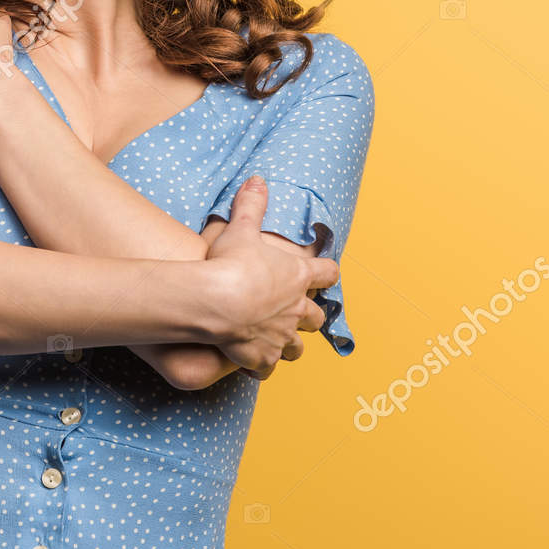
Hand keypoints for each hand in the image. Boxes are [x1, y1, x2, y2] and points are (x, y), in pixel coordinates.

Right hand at [200, 178, 339, 380]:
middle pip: (316, 316)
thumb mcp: (242, 229)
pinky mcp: (262, 358)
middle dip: (310, 315)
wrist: (219, 303)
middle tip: (300, 312)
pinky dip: (262, 367)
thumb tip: (258, 179)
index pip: (327, 273)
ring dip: (290, 344)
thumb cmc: (233, 264)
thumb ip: (252, 205)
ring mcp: (281, 336)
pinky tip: (253, 364)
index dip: (328, 272)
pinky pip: (268, 369)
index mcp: (297, 277)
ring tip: (279, 343)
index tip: (328, 272)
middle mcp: (296, 309)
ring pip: (297, 348)